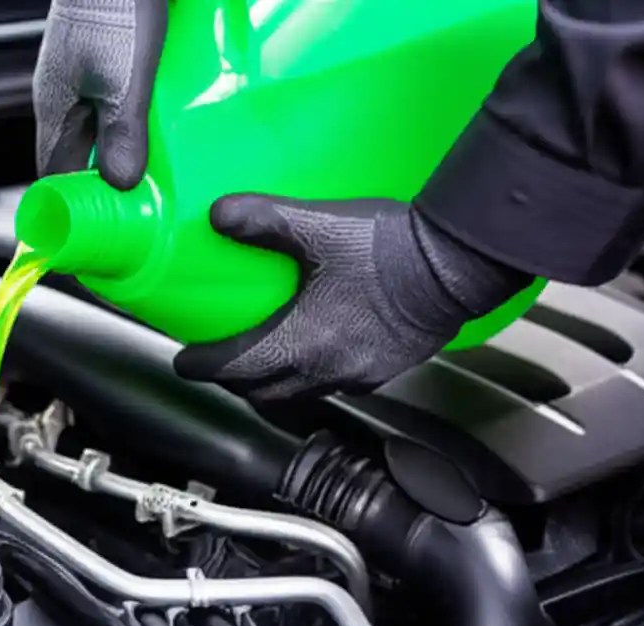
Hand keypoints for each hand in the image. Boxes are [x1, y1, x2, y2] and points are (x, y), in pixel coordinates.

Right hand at [33, 0, 166, 189]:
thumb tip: (121, 185)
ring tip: (155, 168)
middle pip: (77, 154)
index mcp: (55, 108)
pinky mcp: (102, 60)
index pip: (53, 174)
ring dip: (122, 149)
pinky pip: (113, 104)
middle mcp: (63, 95)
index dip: (72, 203)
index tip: (99, 224)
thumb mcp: (124, 84)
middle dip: (103, 179)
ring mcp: (81, 76)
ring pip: (97, 129)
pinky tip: (159, 123)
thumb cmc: (116, 11)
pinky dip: (133, 121)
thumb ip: (121, 135)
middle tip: (137, 202)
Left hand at [174, 194, 531, 400]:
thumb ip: (262, 220)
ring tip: (261, 356)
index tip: (183, 362)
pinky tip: (317, 347)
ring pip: (299, 391)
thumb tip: (218, 215)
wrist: (459, 264)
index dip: (202, 367)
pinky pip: (335, 383)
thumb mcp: (317, 225)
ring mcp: (359, 375)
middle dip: (234, 379)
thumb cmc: (390, 250)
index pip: (234, 369)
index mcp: (301, 345)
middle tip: (217, 359)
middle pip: (263, 390)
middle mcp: (327, 372)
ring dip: (272, 381)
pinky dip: (311, 373)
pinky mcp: (386, 368)